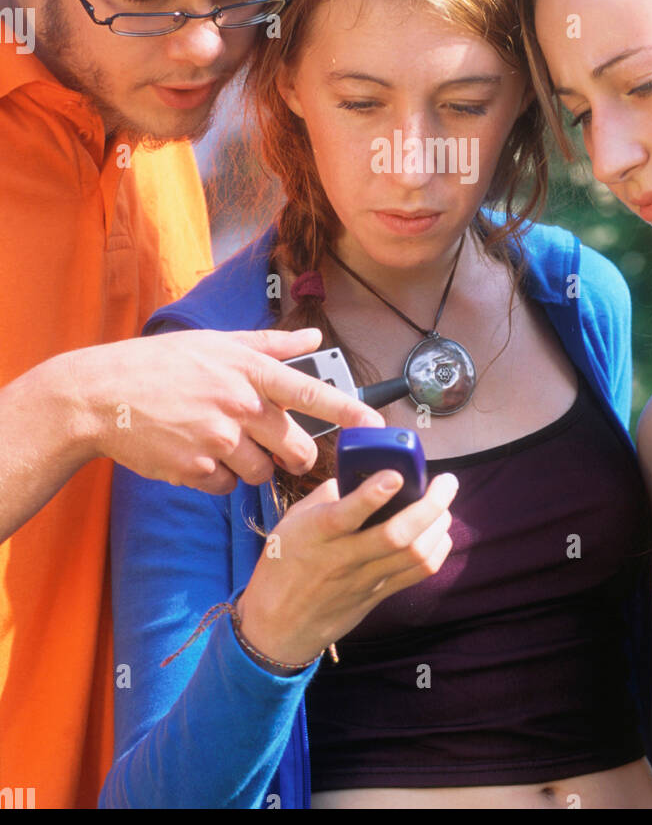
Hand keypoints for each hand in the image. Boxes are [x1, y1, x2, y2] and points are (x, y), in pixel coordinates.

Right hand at [61, 327, 384, 492]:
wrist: (100, 396)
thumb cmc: (158, 364)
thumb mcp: (216, 342)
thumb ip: (270, 344)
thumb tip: (313, 337)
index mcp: (247, 371)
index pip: (311, 393)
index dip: (349, 411)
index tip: (377, 426)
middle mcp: (239, 405)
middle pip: (296, 448)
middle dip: (295, 455)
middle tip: (280, 448)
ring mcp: (217, 441)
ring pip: (262, 473)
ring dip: (252, 466)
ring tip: (221, 443)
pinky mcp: (195, 471)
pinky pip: (226, 487)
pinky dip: (218, 478)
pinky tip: (197, 455)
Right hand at [236, 469, 458, 665]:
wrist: (278, 625)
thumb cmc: (283, 562)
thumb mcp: (294, 521)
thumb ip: (329, 494)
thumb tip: (364, 471)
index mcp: (317, 533)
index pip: (347, 513)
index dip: (375, 494)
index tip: (396, 474)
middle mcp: (344, 557)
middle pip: (397, 535)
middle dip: (430, 505)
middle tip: (446, 481)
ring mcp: (365, 579)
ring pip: (414, 554)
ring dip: (439, 525)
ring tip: (444, 502)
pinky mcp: (378, 595)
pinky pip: (418, 573)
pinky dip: (438, 549)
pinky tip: (439, 531)